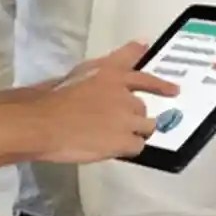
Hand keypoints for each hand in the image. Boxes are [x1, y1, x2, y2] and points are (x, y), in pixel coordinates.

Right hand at [32, 41, 178, 163]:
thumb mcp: (75, 76)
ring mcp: (128, 116)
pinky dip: (129, 148)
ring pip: (146, 126)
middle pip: (142, 105)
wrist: (44, 123)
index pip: (136, 66)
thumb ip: (96, 75)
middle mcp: (124, 91)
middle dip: (133, 115)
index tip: (171, 85)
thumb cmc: (51, 99)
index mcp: (109, 72)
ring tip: (116, 138)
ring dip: (136, 131)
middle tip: (116, 124)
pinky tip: (113, 148)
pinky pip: (138, 145)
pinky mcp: (127, 139)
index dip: (153, 75)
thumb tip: (106, 80)